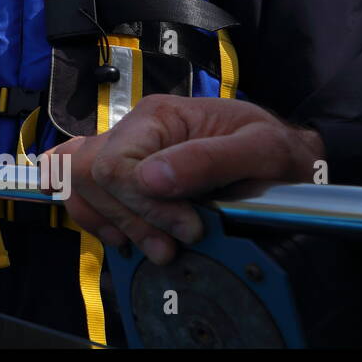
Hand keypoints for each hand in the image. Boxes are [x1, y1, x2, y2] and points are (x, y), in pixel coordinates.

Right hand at [41, 95, 325, 265]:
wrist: (284, 161)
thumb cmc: (274, 150)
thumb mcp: (261, 148)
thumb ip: (209, 160)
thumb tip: (149, 178)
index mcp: (157, 116)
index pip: (114, 165)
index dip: (144, 205)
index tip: (189, 229)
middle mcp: (131, 130)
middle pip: (89, 177)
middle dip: (130, 219)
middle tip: (173, 245)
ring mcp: (123, 153)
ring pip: (77, 186)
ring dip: (112, 224)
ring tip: (157, 246)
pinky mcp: (123, 178)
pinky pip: (79, 192)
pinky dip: (95, 219)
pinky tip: (125, 235)